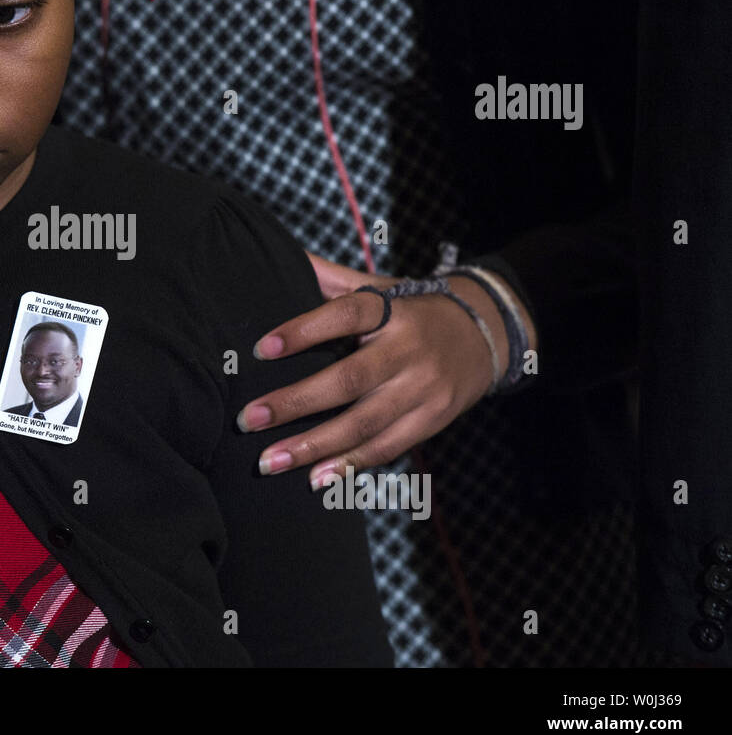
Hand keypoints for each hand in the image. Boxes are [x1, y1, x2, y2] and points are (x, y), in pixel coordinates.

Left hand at [238, 253, 528, 484]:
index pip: (345, 315)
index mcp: (392, 311)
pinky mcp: (432, 421)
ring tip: (270, 460)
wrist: (486, 334)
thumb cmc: (414, 311)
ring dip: (314, 446)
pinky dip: (350, 465)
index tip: (259, 348)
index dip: (303, 331)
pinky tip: (314, 477)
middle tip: (248, 419)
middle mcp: (409, 351)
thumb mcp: (380, 287)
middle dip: (295, 403)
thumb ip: (332, 279)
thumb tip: (284, 256)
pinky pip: (387, 447)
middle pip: (349, 380)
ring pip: (364, 423)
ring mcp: (423, 390)